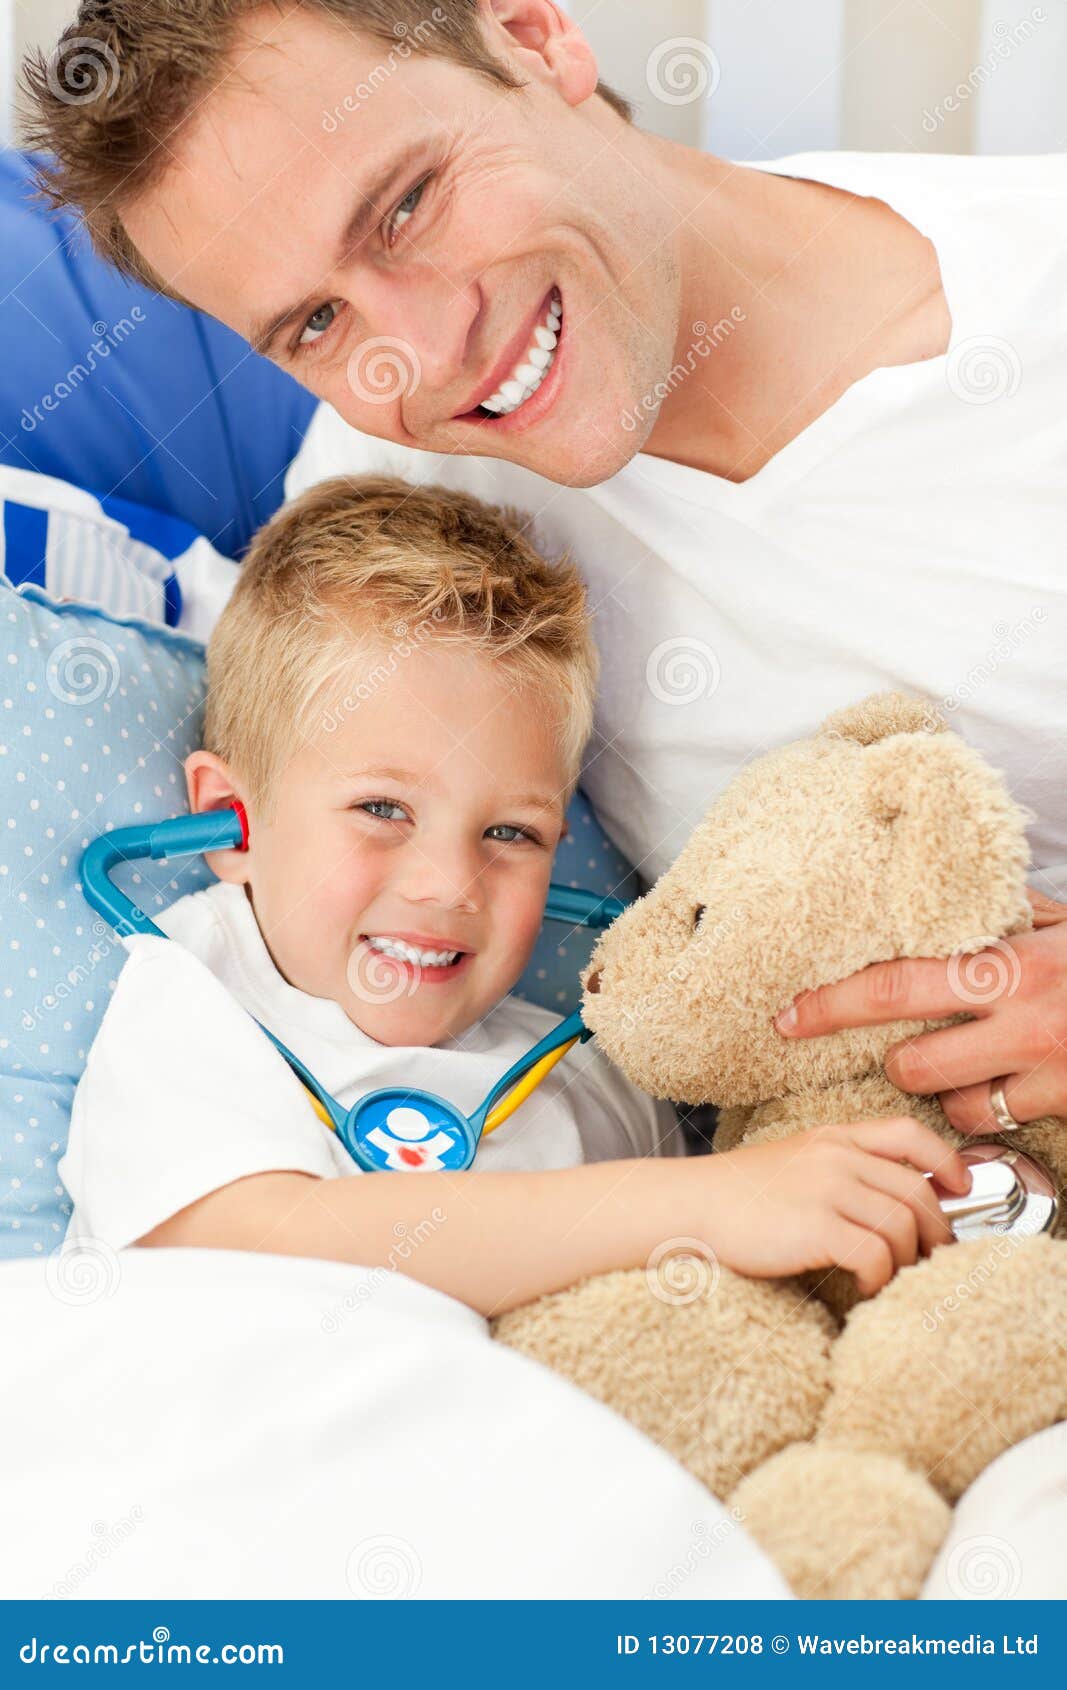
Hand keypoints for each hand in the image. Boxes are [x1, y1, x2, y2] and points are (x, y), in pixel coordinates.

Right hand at [703, 1119, 969, 1295]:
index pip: (908, 1133)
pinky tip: (865, 1287)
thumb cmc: (737, 1196)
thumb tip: (890, 1202)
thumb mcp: (794, 1162)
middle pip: (916, 1191)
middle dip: (936, 1231)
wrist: (687, 1207)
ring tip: (894, 1278)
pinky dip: (880, 1278)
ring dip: (909, 1260)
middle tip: (932, 1258)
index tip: (960, 1185)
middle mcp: (835, 1157)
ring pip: (902, 1226)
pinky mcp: (815, 1226)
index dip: (946, 1158)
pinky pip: (876, 1255)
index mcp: (832, 1138)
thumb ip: (840, 1169)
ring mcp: (826, 1189)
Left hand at [776, 891, 1066, 1132]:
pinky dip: (992, 1112)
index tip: (788, 1016)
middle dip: (896, 1062)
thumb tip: (960, 902)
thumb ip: (1010, 917)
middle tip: (900, 1051)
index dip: (832, 1005)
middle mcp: (1023, 1021)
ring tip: (962, 1070)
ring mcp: (1048, 1072)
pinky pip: (1004, 1124)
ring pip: (955, 1105)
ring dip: (946, 1093)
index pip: (894, 985)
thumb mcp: (1063, 923)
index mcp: (1010, 963)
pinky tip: (1005, 1091)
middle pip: (913, 1063)